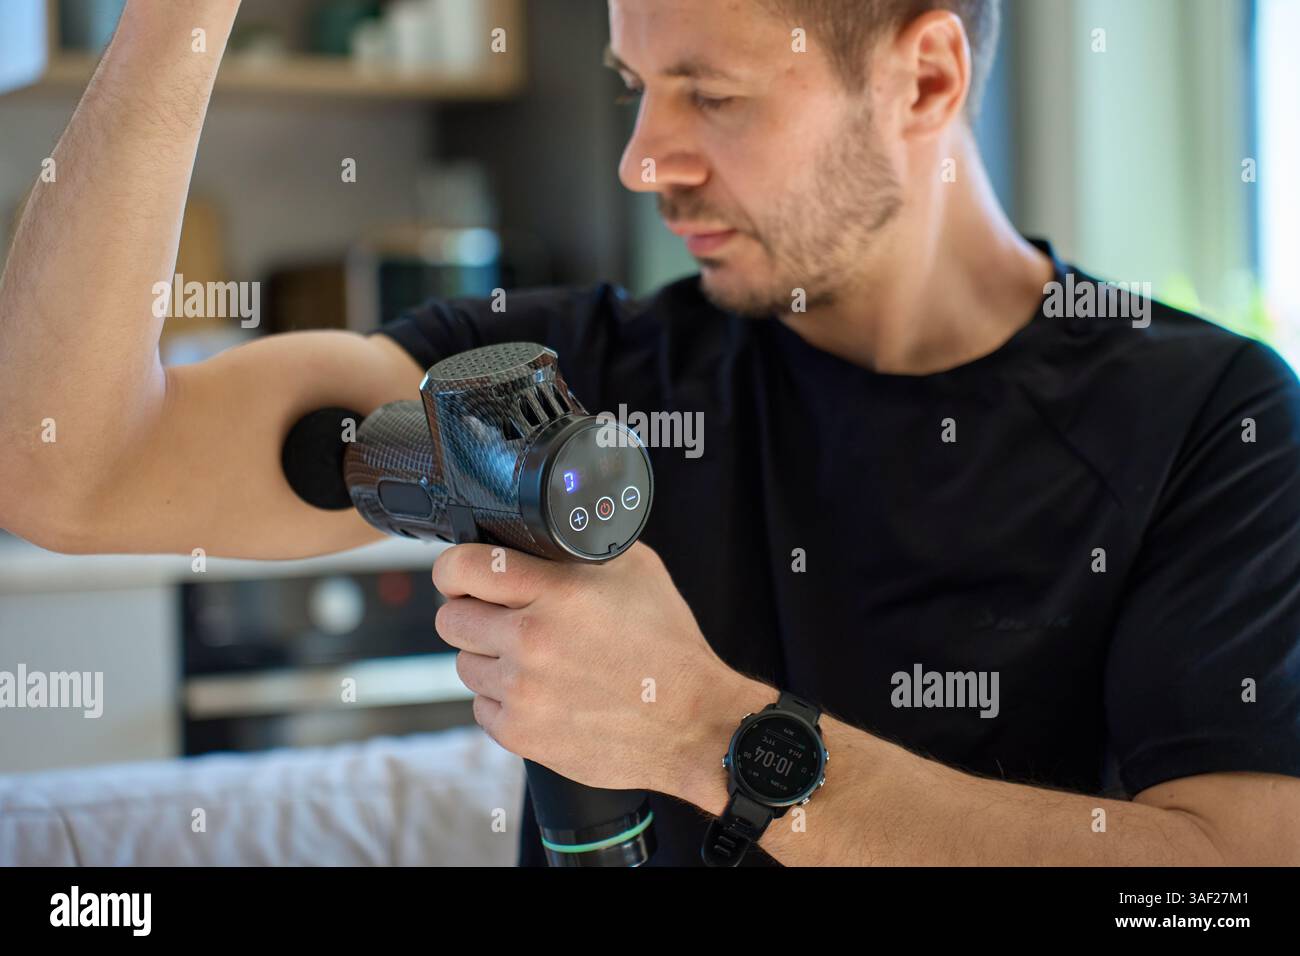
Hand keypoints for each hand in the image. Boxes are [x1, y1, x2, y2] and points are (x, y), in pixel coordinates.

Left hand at [432, 541, 739, 794]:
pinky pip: (481, 708)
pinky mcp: (522, 733)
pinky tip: (540, 692)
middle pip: (450, 618)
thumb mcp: (635, 571)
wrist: (693, 723)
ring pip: (463, 665)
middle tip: (503, 618)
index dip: (455, 569)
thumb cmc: (667, 646)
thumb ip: (577, 549)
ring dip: (489, 659)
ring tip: (534, 660)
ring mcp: (523, 690)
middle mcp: (531, 640)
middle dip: (472, 613)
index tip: (462, 576)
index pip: (463, 567)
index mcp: (557, 592)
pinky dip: (503, 701)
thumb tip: (535, 535)